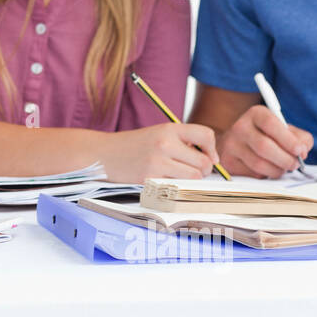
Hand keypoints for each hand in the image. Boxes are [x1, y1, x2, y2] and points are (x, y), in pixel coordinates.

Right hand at [101, 122, 222, 182]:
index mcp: (169, 128)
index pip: (205, 134)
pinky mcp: (150, 178)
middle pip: (204, 161)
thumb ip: (182, 142)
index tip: (209, 156)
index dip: (212, 148)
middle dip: (204, 170)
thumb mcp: (158, 134)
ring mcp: (158, 161)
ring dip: (192, 180)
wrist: (104, 154)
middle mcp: (165, 143)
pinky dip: (176, 187)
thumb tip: (211, 159)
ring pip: (194, 177)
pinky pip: (177, 187)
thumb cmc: (133, 146)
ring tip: (180, 176)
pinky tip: (165, 181)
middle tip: (194, 171)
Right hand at [218, 104, 313, 177]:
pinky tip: (268, 169)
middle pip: (264, 146)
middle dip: (285, 159)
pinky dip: (266, 175)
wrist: (237, 142)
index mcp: (256, 114)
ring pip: (259, 164)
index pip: (270, 124)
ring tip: (283, 167)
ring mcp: (231, 145)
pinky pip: (252, 173)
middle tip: (295, 164)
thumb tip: (302, 152)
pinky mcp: (228, 162)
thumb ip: (300, 138)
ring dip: (277, 170)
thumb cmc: (266, 135)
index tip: (300, 151)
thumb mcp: (284, 130)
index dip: (288, 140)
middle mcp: (240, 127)